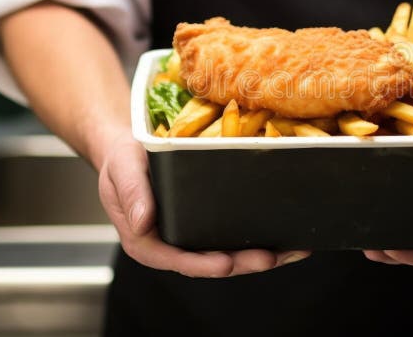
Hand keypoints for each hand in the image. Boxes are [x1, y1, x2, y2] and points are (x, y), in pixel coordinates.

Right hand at [95, 127, 309, 277]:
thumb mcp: (121, 170)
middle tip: (271, 257)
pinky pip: (236, 234)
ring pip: (230, 252)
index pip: (178, 260)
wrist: (131, 147)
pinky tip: (287, 236)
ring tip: (291, 251)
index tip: (226, 264)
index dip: (203, 264)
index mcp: (148, 241)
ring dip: (263, 254)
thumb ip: (132, 194)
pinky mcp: (210, 222)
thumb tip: (141, 222)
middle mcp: (174, 244)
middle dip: (244, 262)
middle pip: (212, 261)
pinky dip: (263, 236)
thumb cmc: (122, 159)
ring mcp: (195, 235)